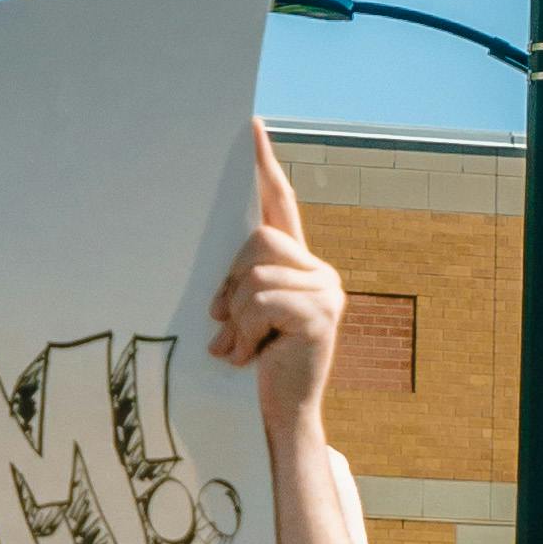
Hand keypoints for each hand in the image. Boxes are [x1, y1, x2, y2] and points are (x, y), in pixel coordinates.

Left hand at [207, 127, 345, 434]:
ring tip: (241, 348)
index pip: (282, 203)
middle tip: (223, 324)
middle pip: (258, 238)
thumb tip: (216, 275)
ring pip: (254, 274)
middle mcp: (320, 272)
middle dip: (230, 281)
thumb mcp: (243, 317)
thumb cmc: (256, 368)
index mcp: (300, 265)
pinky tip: (252, 357)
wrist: (280, 417)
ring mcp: (326, 293)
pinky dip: (246, 332)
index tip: (251, 126)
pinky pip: (261, 301)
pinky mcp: (320, 316)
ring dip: (235, 316)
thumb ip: (240, 284)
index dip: (265, 165)